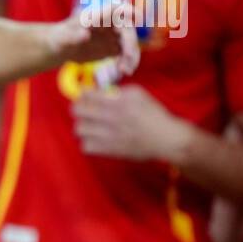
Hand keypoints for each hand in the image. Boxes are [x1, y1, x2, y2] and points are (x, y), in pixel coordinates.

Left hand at [49, 1, 139, 71]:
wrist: (62, 49)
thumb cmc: (60, 37)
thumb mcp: (63, 37)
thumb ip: (73, 36)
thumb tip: (84, 35)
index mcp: (98, 14)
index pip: (116, 10)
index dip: (129, 11)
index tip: (138, 18)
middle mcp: (110, 22)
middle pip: (127, 30)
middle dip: (130, 44)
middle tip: (129, 60)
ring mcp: (114, 35)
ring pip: (130, 43)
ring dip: (132, 56)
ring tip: (126, 70)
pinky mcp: (115, 47)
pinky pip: (127, 54)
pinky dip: (128, 62)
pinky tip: (123, 70)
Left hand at [71, 84, 189, 161]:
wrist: (166, 139)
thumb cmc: (153, 114)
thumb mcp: (139, 94)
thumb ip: (118, 91)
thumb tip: (98, 91)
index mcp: (118, 102)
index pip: (87, 94)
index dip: (82, 93)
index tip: (85, 95)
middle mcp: (111, 118)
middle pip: (77, 111)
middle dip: (79, 107)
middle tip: (85, 109)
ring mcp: (108, 135)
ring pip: (78, 129)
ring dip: (83, 125)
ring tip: (91, 125)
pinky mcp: (109, 150)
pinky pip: (85, 146)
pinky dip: (88, 142)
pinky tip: (96, 138)